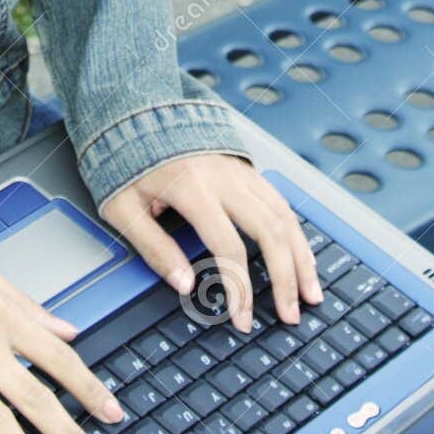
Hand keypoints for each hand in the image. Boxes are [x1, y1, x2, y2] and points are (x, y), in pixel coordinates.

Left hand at [100, 153, 322, 331]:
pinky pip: (280, 202)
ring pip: (284, 216)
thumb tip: (185, 284)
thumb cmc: (125, 162)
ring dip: (301, 258)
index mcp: (193, 188)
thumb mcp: (124, 208)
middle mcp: (224, 178)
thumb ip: (154, 248)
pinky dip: (296, 233)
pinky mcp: (245, 169)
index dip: (239, 287)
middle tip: (290, 315)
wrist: (134, 115)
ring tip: (309, 294)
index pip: (229, 247)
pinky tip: (302, 258)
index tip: (243, 318)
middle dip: (285, 278)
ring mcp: (239, 171)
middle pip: (270, 232)